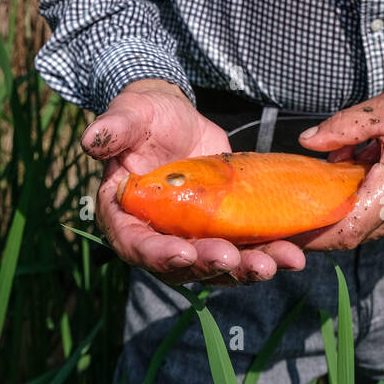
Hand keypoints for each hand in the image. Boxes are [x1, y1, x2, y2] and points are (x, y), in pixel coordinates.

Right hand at [83, 81, 305, 285]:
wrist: (176, 116)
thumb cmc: (145, 114)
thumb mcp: (130, 114)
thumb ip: (114, 128)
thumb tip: (91, 138)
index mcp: (124, 215)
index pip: (135, 244)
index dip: (158, 254)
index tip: (184, 252)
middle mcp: (156, 236)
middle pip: (182, 265)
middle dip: (212, 266)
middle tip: (240, 260)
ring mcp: (190, 237)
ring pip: (217, 265)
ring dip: (248, 268)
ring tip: (280, 262)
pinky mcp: (221, 230)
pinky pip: (243, 250)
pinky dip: (267, 253)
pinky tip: (292, 251)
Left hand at [292, 82, 383, 249]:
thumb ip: (345, 126)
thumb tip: (308, 141)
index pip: (341, 233)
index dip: (309, 237)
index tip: (281, 231)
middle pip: (348, 230)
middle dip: (321, 213)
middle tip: (293, 196)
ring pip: (364, 223)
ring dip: (345, 201)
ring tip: (337, 166)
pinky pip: (382, 218)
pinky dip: (364, 200)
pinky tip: (364, 166)